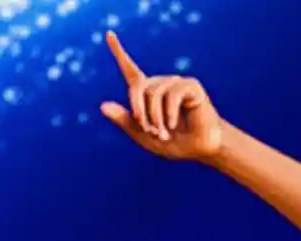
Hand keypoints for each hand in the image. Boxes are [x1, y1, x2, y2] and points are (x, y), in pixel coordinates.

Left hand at [100, 31, 223, 160]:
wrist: (198, 148)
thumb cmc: (171, 142)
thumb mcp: (141, 134)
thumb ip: (124, 120)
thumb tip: (102, 105)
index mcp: (146, 93)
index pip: (129, 69)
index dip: (118, 52)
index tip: (108, 34)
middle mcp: (159, 83)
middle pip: (138, 88)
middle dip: (139, 112)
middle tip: (148, 131)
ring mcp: (175, 82)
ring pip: (154, 94)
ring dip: (155, 118)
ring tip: (163, 133)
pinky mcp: (190, 85)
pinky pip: (172, 95)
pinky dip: (168, 113)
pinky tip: (171, 125)